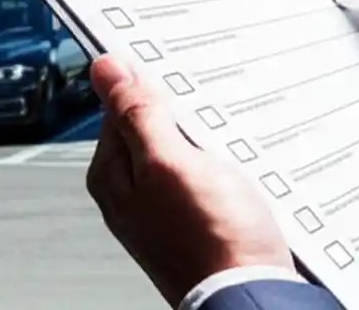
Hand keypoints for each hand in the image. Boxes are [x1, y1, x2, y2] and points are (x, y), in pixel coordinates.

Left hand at [86, 55, 292, 307]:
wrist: (251, 293)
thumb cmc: (214, 239)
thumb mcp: (172, 162)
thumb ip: (138, 114)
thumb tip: (107, 70)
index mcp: (113, 174)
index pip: (120, 104)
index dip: (150, 82)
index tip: (177, 71)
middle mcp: (133, 192)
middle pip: (151, 125)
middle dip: (181, 111)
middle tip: (208, 114)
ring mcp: (165, 206)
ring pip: (182, 147)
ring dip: (205, 137)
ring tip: (226, 143)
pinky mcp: (196, 216)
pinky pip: (203, 171)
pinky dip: (219, 161)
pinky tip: (236, 166)